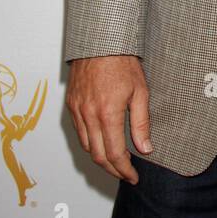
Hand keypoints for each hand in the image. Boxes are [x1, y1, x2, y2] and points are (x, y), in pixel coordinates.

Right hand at [66, 55, 151, 183]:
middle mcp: (89, 115)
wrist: (100, 41)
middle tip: (126, 174)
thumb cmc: (122, 62)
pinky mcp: (71, 105)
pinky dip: (90, 143)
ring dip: (101, 159)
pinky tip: (102, 143)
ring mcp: (77, 110)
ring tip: (116, 162)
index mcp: (108, 114)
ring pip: (86, 147)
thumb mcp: (140, 92)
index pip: (115, 154)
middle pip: (98, 156)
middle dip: (113, 170)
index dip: (125, 170)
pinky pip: (79, 132)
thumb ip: (141, 123)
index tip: (133, 176)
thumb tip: (145, 148)